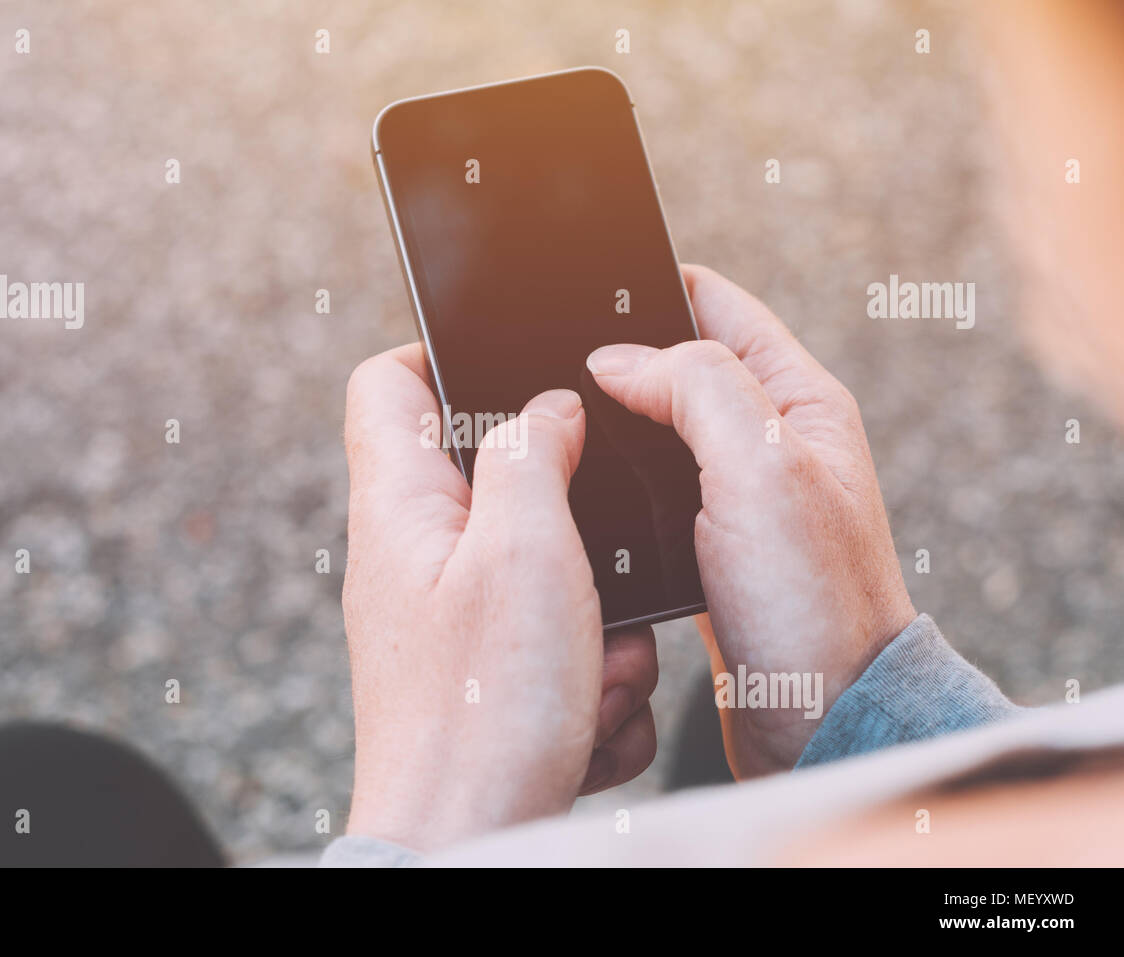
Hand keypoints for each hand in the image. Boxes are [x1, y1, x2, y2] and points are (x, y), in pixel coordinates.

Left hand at [341, 344, 657, 850]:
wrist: (470, 839)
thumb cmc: (482, 709)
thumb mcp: (521, 552)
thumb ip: (532, 456)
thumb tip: (549, 408)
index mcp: (402, 507)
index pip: (386, 385)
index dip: (443, 353)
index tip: (516, 363)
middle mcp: (415, 555)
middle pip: (497, 480)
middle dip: (570, 521)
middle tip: (587, 565)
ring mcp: (450, 618)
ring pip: (545, 569)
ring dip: (593, 617)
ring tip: (590, 666)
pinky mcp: (484, 674)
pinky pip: (555, 640)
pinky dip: (588, 673)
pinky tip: (585, 715)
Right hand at [587, 265, 916, 777]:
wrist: (821, 722)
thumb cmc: (812, 600)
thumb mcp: (759, 467)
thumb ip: (693, 388)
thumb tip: (615, 359)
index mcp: (800, 399)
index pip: (718, 305)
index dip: (653, 285)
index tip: (584, 285)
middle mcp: (773, 439)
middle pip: (682, 363)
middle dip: (620, 355)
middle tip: (549, 362)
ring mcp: (741, 494)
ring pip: (661, 430)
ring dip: (616, 422)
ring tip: (555, 421)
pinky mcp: (711, 546)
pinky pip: (654, 490)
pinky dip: (621, 482)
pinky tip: (583, 492)